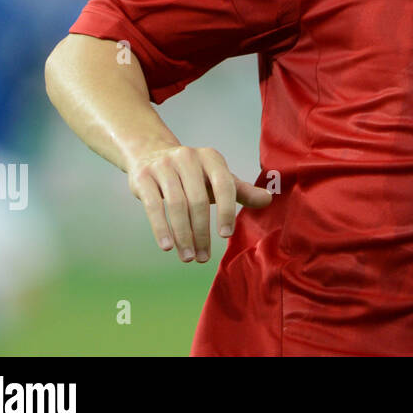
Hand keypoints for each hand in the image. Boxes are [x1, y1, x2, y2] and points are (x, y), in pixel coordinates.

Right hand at [126, 145, 272, 262]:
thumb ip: (241, 191)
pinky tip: (167, 246)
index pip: (223, 185)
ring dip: (183, 235)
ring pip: (176, 205)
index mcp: (211, 158)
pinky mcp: (144, 177)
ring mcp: (164, 166)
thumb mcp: (217, 178)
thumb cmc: (193, 174)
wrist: (152, 154)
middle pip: (198, 200)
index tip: (226, 235)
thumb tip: (268, 200)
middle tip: (203, 258)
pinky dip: (161, 228)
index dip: (226, 211)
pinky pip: (153, 206)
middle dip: (201, 232)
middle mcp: (188, 157)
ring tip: (188, 257)